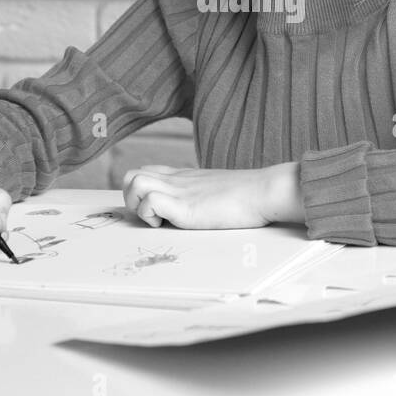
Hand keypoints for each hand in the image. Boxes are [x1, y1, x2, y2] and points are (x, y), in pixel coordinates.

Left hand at [121, 164, 301, 229]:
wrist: (264, 191)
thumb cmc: (249, 195)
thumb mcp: (218, 190)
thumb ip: (204, 195)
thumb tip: (207, 207)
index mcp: (184, 177)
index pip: (148, 172)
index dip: (143, 192)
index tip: (156, 211)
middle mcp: (176, 180)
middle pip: (131, 175)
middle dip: (131, 199)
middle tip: (152, 216)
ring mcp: (178, 190)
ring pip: (132, 182)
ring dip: (137, 205)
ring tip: (158, 220)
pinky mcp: (183, 205)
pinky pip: (149, 202)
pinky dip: (151, 216)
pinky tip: (170, 224)